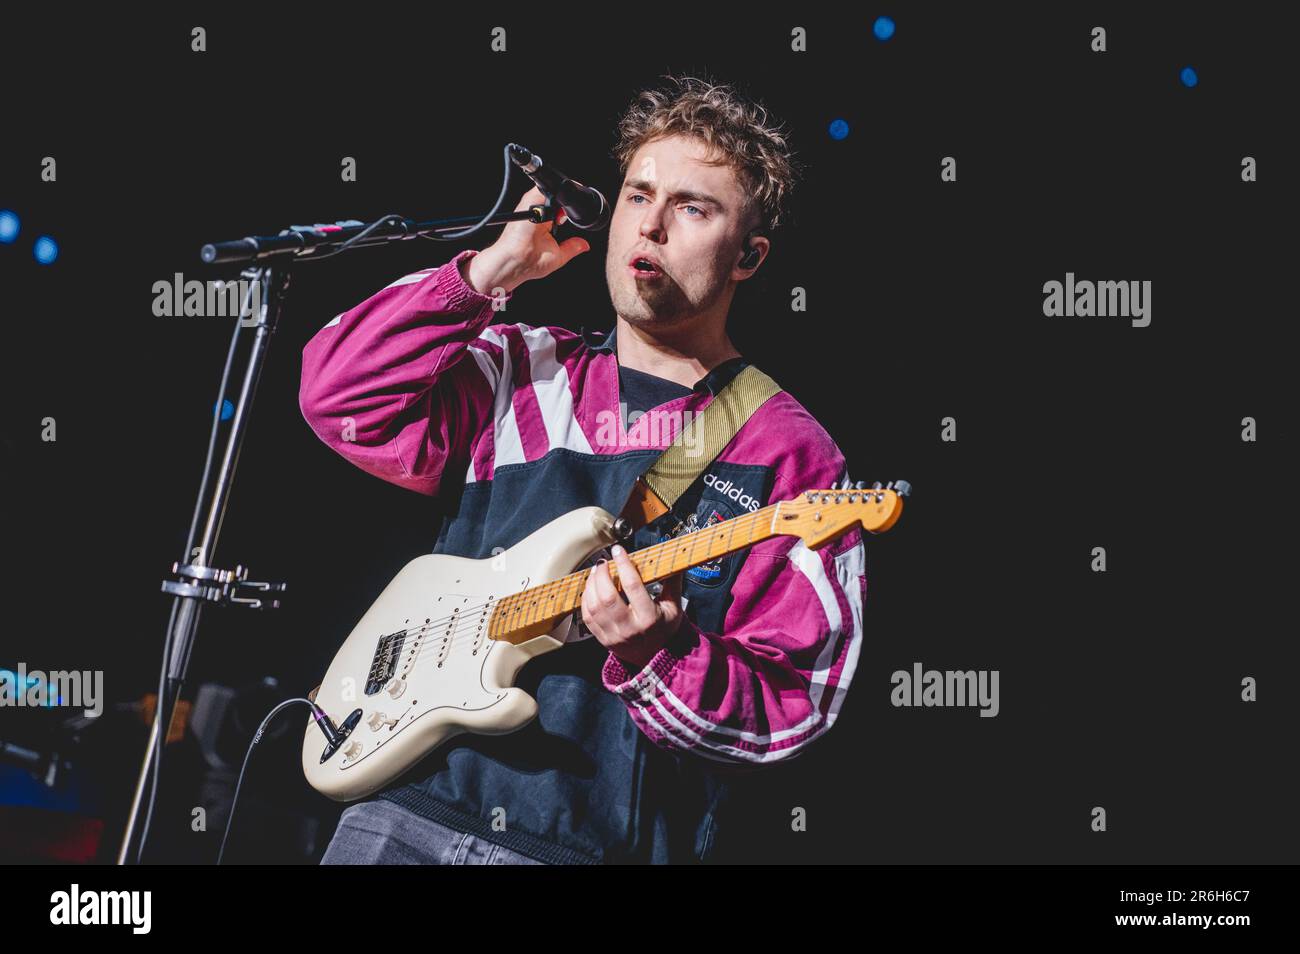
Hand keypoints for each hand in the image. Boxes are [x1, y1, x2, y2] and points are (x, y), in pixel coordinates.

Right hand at [464, 185, 591, 295]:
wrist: (514, 262)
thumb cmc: (528, 263)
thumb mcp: (557, 255)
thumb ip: (571, 247)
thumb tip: (585, 245)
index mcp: (542, 221)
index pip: (559, 206)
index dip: (569, 208)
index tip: (576, 213)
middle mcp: (536, 211)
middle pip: (556, 197)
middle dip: (567, 202)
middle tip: (567, 218)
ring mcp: (532, 205)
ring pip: (551, 191)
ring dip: (561, 199)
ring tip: (560, 218)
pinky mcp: (529, 201)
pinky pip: (543, 187)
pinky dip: (553, 193)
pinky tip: (557, 210)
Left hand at [581, 544, 685, 671]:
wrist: (655, 657)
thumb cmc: (664, 630)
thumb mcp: (674, 607)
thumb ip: (672, 582)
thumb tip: (672, 558)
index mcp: (649, 618)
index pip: (633, 586)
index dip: (624, 565)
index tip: (619, 551)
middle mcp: (629, 628)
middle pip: (608, 597)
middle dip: (602, 574)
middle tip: (604, 562)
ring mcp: (614, 635)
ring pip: (594, 606)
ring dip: (591, 585)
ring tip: (596, 572)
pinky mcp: (603, 639)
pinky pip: (587, 617)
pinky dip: (586, 599)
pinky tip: (590, 588)